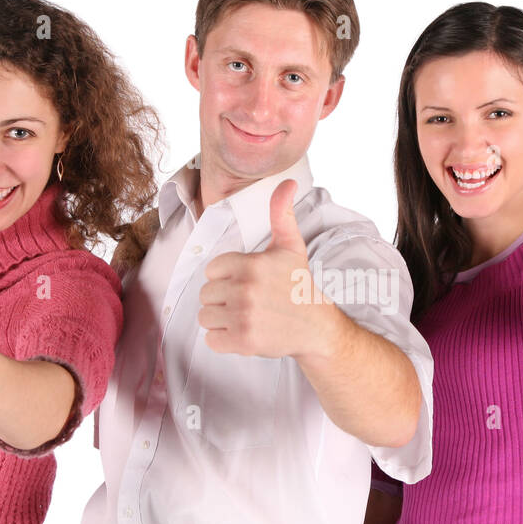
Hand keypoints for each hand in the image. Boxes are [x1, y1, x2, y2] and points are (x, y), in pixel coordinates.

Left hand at [198, 179, 338, 358]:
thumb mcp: (290, 246)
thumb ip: (281, 213)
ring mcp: (243, 317)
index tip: (247, 282)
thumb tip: (287, 182)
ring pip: (205, 317)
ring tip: (244, 316)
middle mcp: (245, 290)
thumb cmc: (298, 285)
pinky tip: (244, 332)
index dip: (226, 277)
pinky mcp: (243, 341)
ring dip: (221, 319)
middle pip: (206, 294)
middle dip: (223, 299)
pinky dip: (224, 340)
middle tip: (248, 302)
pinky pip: (211, 340)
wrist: (317, 327)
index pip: (211, 270)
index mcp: (250, 265)